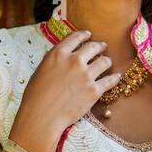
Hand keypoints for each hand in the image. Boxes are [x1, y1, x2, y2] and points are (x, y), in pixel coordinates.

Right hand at [9, 29, 120, 151]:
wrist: (42, 117)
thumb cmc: (35, 97)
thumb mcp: (40, 71)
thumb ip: (52, 61)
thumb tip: (60, 55)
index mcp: (58, 54)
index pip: (75, 37)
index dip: (84, 35)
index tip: (88, 35)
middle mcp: (74, 61)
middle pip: (93, 47)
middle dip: (99, 46)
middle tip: (102, 46)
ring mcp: (86, 75)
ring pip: (105, 62)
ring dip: (107, 61)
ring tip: (107, 63)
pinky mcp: (94, 91)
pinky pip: (110, 81)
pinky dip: (114, 78)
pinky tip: (116, 77)